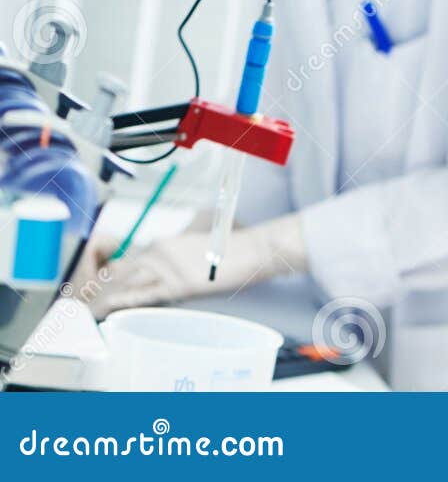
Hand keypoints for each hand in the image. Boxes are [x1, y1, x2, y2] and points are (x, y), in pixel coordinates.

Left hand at [88, 215, 307, 319]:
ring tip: (89, 314)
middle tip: (84, 306)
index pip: (124, 261)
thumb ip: (171, 267)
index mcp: (162, 244)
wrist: (253, 251)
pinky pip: (144, 293)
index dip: (106, 278)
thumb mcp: (193, 257)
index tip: (95, 292)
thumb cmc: (230, 254)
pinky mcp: (180, 283)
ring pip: (125, 282)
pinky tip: (109, 311)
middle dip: (98, 290)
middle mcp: (160, 253)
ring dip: (105, 298)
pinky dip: (123, 303)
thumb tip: (157, 286)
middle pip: (118, 271)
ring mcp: (169, 267)